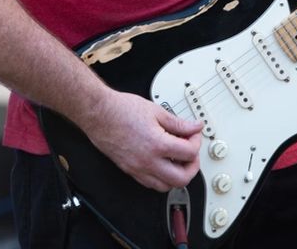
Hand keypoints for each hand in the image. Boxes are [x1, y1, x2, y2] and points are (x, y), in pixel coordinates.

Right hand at [85, 89, 202, 191]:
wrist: (100, 114)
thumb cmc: (122, 110)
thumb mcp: (156, 110)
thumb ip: (178, 122)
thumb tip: (194, 127)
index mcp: (157, 144)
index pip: (188, 153)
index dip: (196, 141)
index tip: (194, 133)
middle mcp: (148, 161)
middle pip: (182, 178)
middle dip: (193, 166)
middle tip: (192, 152)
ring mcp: (138, 169)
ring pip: (166, 186)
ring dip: (178, 175)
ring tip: (179, 159)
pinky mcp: (130, 171)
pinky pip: (152, 184)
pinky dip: (162, 178)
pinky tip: (163, 164)